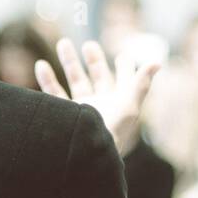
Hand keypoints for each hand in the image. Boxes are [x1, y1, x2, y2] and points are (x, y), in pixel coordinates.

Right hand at [35, 39, 159, 156]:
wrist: (83, 154)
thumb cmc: (109, 130)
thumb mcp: (129, 104)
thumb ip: (140, 82)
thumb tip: (157, 62)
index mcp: (119, 104)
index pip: (124, 82)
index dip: (124, 69)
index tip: (122, 55)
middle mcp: (100, 107)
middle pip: (98, 77)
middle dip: (94, 60)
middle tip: (89, 44)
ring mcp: (80, 111)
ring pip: (75, 81)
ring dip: (69, 61)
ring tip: (63, 42)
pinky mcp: (63, 116)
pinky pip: (54, 94)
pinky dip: (47, 78)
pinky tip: (41, 65)